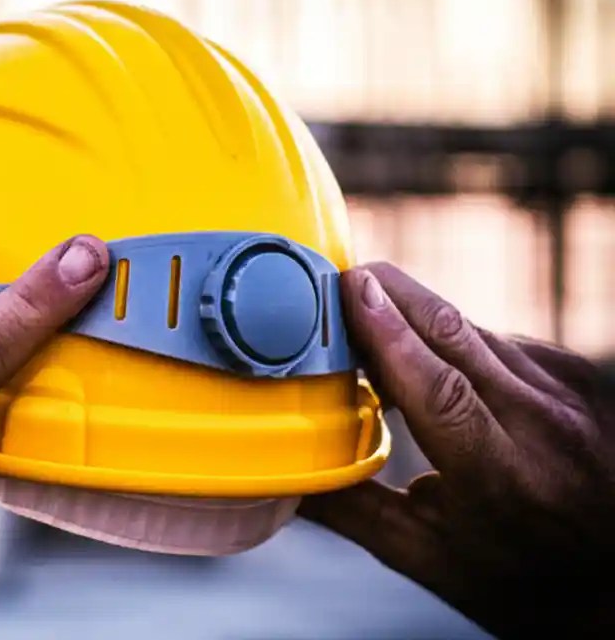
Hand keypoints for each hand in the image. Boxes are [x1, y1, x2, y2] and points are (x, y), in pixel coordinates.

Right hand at [299, 262, 614, 638]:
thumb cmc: (525, 578)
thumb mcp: (430, 558)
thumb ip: (352, 512)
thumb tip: (283, 478)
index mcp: (503, 479)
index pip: (443, 389)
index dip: (390, 335)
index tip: (349, 291)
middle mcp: (543, 425)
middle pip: (455, 333)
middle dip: (390, 294)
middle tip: (336, 277)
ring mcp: (565, 392)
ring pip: (470, 328)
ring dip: (412, 315)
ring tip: (361, 317)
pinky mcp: (572, 374)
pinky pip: (495, 338)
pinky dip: (449, 338)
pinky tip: (420, 353)